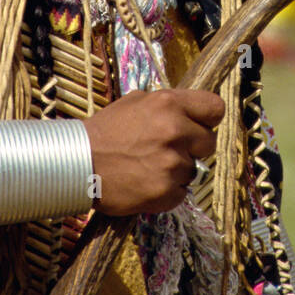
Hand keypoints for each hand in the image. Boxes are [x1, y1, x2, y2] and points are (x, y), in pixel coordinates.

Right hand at [84, 88, 223, 215]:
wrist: (78, 163)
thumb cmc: (105, 130)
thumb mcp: (136, 101)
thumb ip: (167, 104)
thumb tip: (190, 111)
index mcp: (169, 104)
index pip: (215, 108)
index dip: (208, 119)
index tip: (200, 125)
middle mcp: (175, 131)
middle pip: (209, 142)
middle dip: (193, 147)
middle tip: (169, 149)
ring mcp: (172, 164)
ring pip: (194, 170)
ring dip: (177, 171)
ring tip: (149, 166)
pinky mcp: (166, 192)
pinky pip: (181, 193)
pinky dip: (168, 191)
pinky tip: (146, 182)